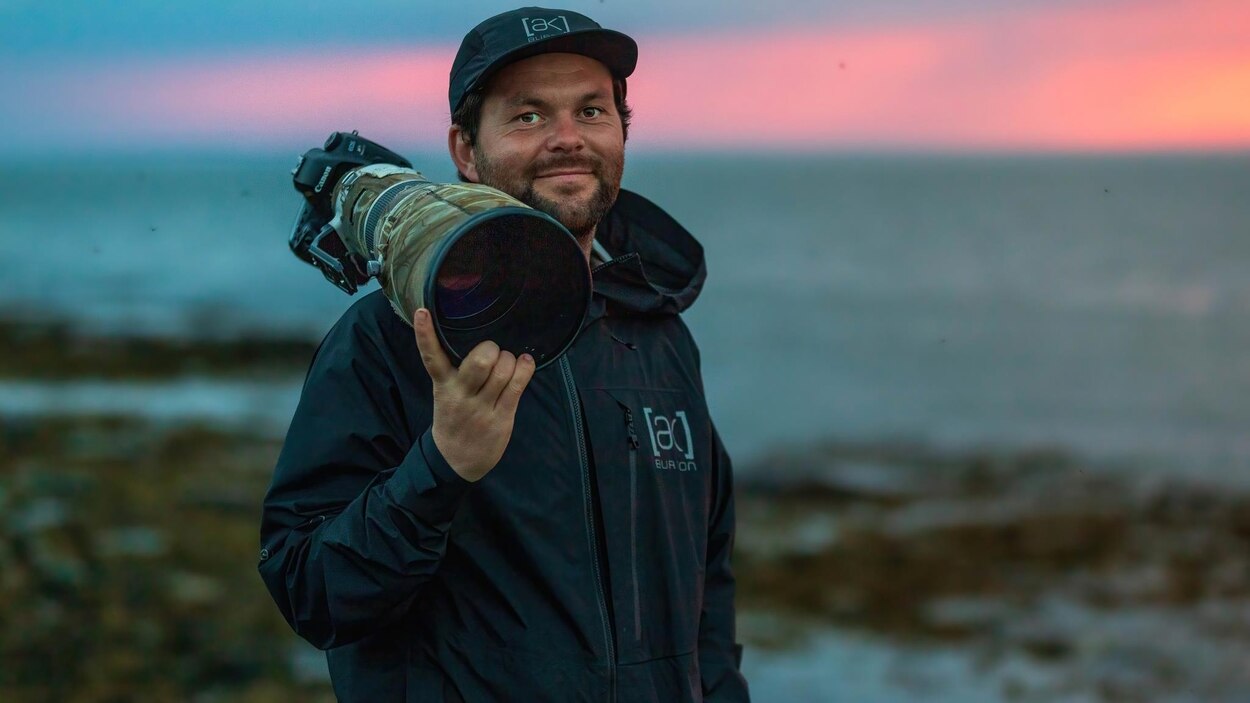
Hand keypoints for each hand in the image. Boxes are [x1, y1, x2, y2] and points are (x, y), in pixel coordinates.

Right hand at [412, 308, 536, 481]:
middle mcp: (461, 395)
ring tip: (508, 364)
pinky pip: (517, 387)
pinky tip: (526, 362)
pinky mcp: (501, 417)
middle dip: (491, 349)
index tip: (424, 312)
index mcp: (443, 386)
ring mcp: (482, 407)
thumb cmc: (454, 418)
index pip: (431, 358)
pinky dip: (524, 369)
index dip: (425, 335)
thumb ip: (455, 371)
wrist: (456, 461)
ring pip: (503, 372)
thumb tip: (479, 342)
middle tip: (494, 353)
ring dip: (510, 360)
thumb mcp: (446, 394)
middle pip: (479, 361)